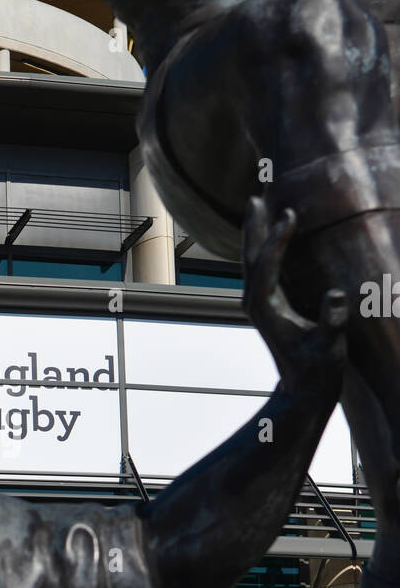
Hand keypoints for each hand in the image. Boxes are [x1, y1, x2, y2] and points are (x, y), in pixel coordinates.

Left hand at [242, 196, 347, 397]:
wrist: (304, 390)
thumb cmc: (318, 371)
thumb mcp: (330, 348)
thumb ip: (331, 323)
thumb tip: (336, 295)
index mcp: (267, 310)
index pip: (267, 266)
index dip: (278, 239)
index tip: (290, 214)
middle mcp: (257, 303)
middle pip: (251, 257)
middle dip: (255, 227)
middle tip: (256, 197)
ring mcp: (259, 303)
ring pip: (253, 261)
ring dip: (256, 233)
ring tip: (258, 205)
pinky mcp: (267, 304)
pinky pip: (262, 268)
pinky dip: (265, 247)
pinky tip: (271, 233)